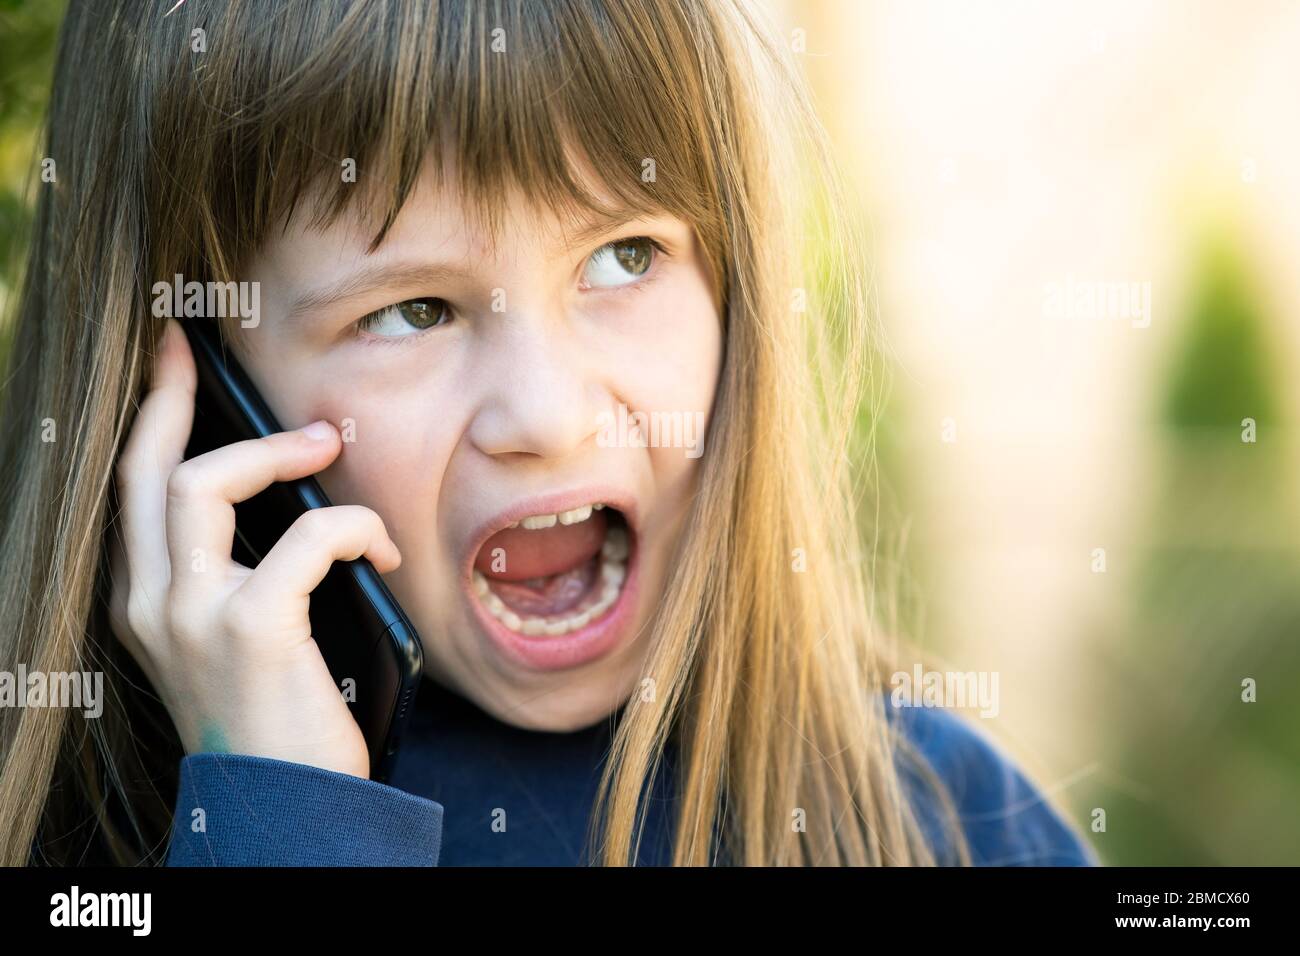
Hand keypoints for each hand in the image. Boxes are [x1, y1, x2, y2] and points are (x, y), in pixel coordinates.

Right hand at [106, 318, 400, 778]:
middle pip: (148, 470)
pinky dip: (352, 528)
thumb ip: (243, 576)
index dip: (150, 418)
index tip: (171, 362)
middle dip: (175, 400)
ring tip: (325, 449)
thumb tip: (294, 502)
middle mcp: (152, 604)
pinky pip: (305, 537)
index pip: (133, 491)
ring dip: (276, 453)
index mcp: (146, 604)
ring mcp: (192, 615)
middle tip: (206, 355)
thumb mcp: (241, 641)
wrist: (284, 807)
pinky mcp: (250, 629)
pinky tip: (379, 555)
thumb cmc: (277, 720)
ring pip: (205, 482)